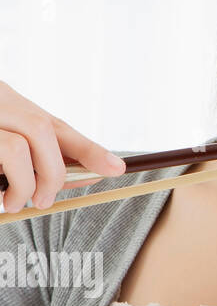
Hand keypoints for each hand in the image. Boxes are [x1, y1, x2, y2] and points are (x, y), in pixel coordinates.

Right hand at [0, 80, 126, 212]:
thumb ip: (42, 159)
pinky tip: (1, 198)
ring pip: (19, 147)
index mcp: (8, 102)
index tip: (117, 168)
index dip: (89, 149)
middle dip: (54, 171)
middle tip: (45, 200)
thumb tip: (92, 174)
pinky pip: (4, 156)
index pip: (56, 124)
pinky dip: (13, 182)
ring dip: (28, 182)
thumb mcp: (8, 148)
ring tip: (15, 203)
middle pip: (43, 129)